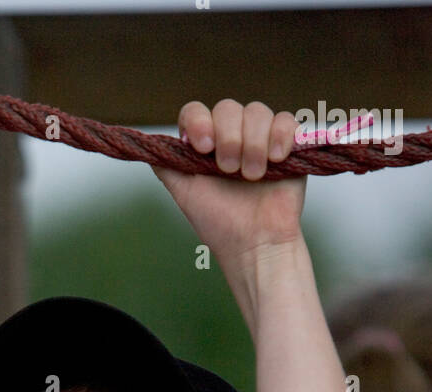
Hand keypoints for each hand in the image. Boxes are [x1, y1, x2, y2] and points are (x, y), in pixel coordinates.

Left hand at [151, 100, 305, 267]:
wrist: (255, 245)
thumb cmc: (220, 224)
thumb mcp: (183, 193)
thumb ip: (166, 165)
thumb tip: (144, 144)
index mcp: (205, 144)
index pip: (195, 112)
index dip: (198, 122)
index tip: (203, 147)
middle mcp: (231, 136)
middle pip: (227, 108)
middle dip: (228, 137)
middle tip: (229, 170)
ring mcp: (259, 138)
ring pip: (256, 111)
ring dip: (252, 142)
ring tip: (252, 175)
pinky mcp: (287, 144)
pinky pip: (285, 120)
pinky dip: (280, 135)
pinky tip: (275, 158)